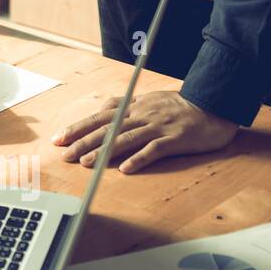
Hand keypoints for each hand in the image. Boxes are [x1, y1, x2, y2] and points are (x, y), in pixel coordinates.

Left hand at [53, 90, 239, 173]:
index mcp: (133, 107)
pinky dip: (140, 159)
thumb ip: (126, 106)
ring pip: (125, 139)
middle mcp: (141, 115)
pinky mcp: (175, 139)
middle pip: (106, 129)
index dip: (78, 128)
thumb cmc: (178, 105)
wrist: (212, 104)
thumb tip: (102, 109)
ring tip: (86, 163)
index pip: (98, 117)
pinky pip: (155, 149)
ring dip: (104, 151)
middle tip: (64, 155)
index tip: (58, 139)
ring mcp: (157, 126)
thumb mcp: (148, 100)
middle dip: (83, 142)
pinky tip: (126, 169)